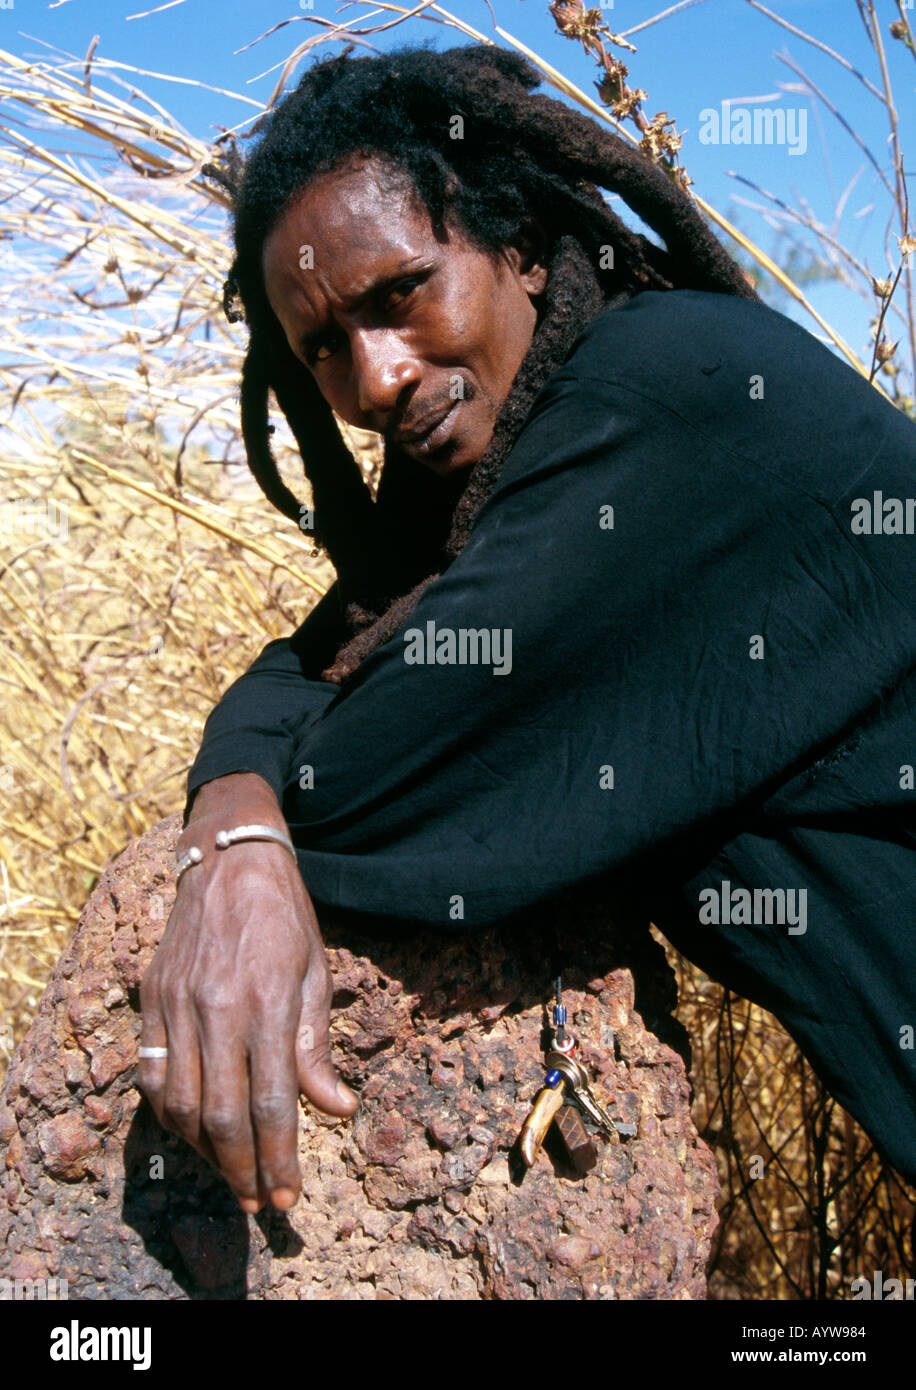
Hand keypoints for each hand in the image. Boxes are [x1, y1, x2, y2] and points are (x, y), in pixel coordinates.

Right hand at [138, 773, 358, 1212]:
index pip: (270, 1104)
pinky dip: (171, 1112)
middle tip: (261, 1202)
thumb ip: (316, 1046)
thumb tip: (336, 1109)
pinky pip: (153, 1073)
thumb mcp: (316, 973)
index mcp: (265, 1002)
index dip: (279, 1159)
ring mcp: (176, 1003)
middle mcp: (215, 1007)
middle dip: (242, 1171)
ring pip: (181, 1103)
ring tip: (233, 1171)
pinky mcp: (152, 998)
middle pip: (222, 1116)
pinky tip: (195, 1127)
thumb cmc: (284, 915)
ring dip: (205, 1150)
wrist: (229, 859)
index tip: (288, 1196)